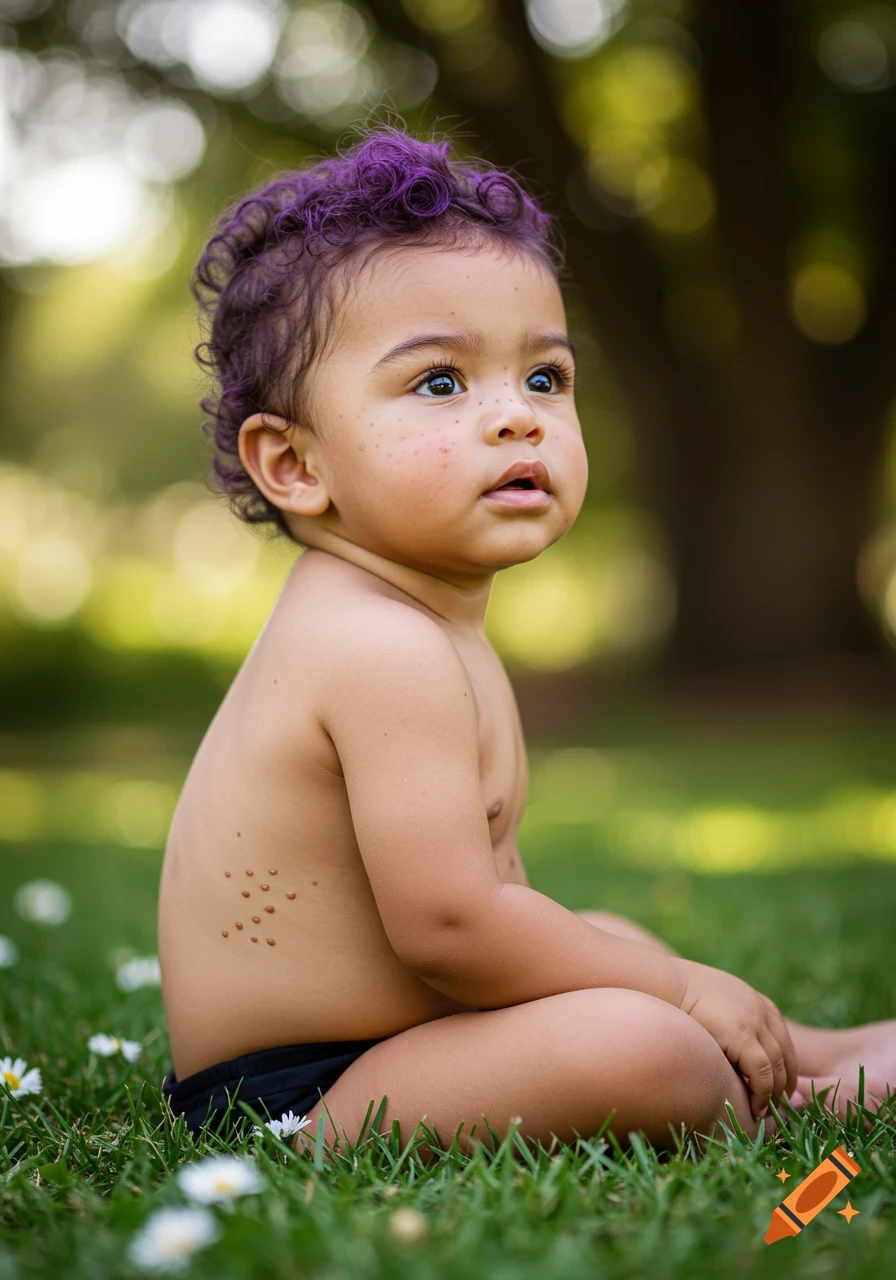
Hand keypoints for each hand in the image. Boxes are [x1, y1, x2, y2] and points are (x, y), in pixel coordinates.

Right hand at [672, 958, 798, 1118]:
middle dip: (784, 1085)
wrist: (664, 981)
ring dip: (773, 1094)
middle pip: (786, 1056)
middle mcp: (762, 1011)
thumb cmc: (680, 995)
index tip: (779, 1090)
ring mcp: (755, 1022)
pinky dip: (762, 1093)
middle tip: (777, 1108)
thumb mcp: (716, 1005)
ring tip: (765, 1113)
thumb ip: (731, 1023)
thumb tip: (730, 1049)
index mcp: (758, 1003)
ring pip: (777, 1068)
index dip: (784, 1069)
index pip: (783, 1042)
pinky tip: (754, 1107)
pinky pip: (762, 1073)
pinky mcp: (743, 1036)